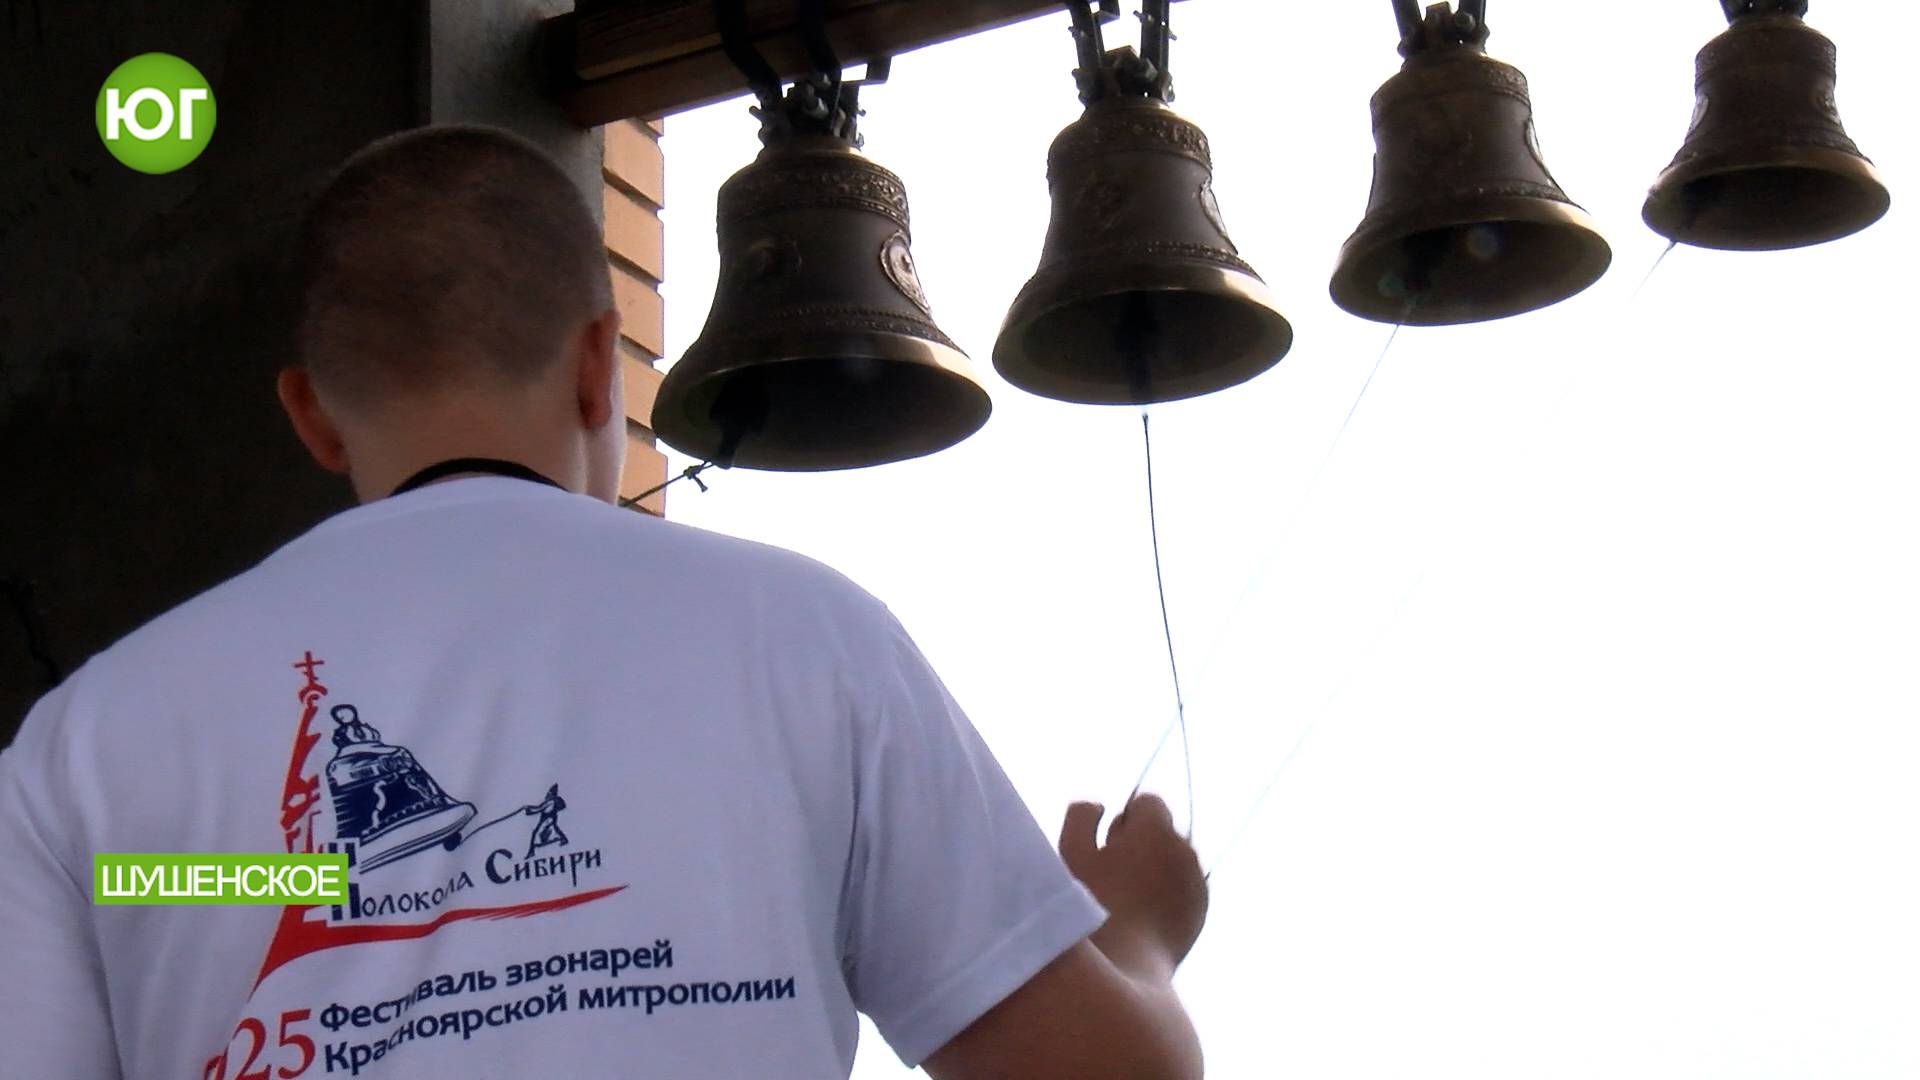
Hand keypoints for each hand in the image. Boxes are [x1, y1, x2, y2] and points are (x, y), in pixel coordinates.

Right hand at [1058, 794, 1208, 981]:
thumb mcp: (1071, 852)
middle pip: (1164, 831)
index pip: (1147, 802)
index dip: (1123, 822)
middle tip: (1112, 875)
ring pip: (1174, 860)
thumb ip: (1083, 816)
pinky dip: (1168, 894)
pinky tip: (1143, 917)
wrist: (1122, 968)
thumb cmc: (1089, 906)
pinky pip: (1183, 888)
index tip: (1105, 848)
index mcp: (1158, 829)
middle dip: (1142, 843)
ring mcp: (1198, 881)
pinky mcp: (1201, 910)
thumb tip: (1099, 805)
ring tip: (1127, 899)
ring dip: (1156, 868)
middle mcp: (1186, 849)